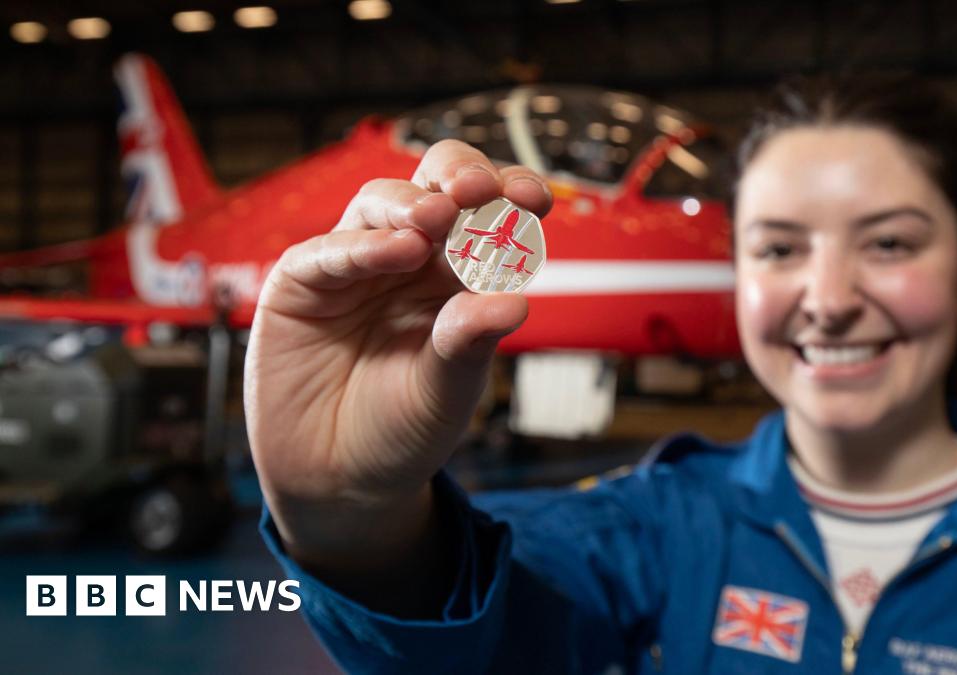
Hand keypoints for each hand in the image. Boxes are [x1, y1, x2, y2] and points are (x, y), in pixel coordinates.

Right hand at [245, 140, 550, 565]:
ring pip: (380, 204)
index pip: (489, 215)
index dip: (510, 194)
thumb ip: (472, 343)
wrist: (339, 481)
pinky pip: (329, 252)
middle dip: (460, 175)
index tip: (533, 199)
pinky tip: (399, 247)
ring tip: (438, 217)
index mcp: (458, 275)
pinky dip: (366, 245)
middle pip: (434, 185)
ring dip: (413, 203)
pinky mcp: (302, 285)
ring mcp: (355, 266)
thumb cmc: (403, 429)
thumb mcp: (449, 391)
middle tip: (479, 188)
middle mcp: (409, 259)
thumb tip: (515, 301)